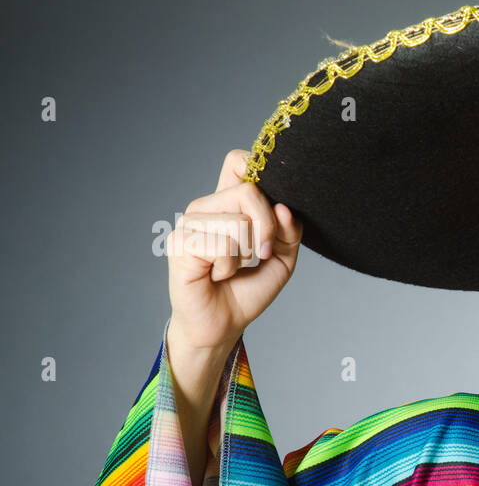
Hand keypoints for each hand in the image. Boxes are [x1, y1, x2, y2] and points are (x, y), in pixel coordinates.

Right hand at [165, 149, 301, 353]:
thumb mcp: (282, 258)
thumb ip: (290, 231)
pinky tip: (216, 275)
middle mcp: (206, 206)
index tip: (275, 210)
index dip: (260, 173)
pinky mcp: (181, 243)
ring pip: (239, 221)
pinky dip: (228, 267)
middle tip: (259, 255)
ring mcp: (190, 222)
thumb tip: (285, 208)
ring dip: (245, 255)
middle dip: (267, 229)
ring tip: (231, 268)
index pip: (238, 162)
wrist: (224, 324)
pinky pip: (223, 245)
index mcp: (228, 203)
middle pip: (248, 190)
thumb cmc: (247, 289)